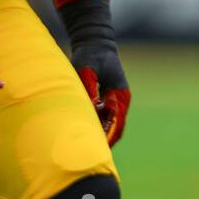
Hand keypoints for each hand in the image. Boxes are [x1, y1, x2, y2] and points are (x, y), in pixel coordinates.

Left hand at [59, 0, 129, 146]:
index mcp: (120, 96)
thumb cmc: (90, 56)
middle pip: (114, 129)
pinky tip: (78, 132)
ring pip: (107, 125)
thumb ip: (88, 91)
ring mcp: (113, 102)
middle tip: (87, 155)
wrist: (94, 43)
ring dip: (97, 135)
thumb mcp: (86, 72)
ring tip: (81, 147)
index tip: (98, 150)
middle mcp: (119, 101)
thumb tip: (87, 109)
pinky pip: (101, 119)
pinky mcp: (105, 101)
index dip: (108, 138)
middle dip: (102, 142)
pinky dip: (92, 126)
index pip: (117, 123)